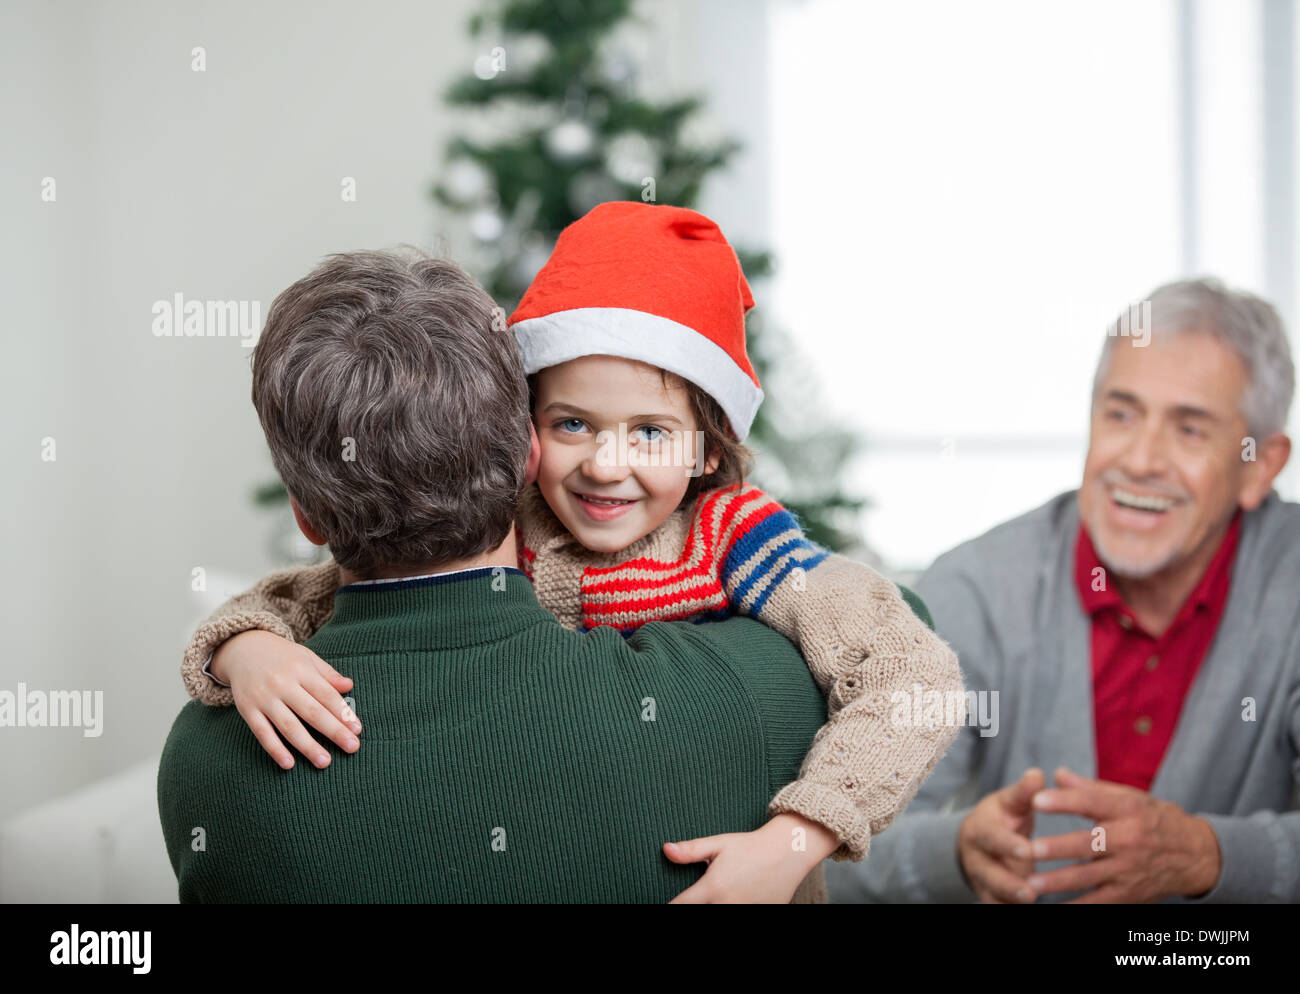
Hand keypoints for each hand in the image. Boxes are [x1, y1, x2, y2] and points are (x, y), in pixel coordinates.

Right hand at [212, 629, 361, 769]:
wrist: (242, 649)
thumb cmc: (282, 657)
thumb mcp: (306, 657)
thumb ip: (327, 673)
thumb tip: (349, 686)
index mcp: (301, 669)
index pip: (326, 694)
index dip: (343, 713)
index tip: (357, 730)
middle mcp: (282, 684)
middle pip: (312, 712)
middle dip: (334, 731)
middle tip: (352, 747)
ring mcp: (264, 698)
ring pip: (288, 726)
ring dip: (308, 746)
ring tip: (324, 762)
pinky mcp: (247, 710)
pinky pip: (262, 733)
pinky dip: (275, 749)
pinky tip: (289, 764)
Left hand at [663, 813, 837, 902]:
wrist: (789, 852)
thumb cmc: (751, 846)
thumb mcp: (719, 844)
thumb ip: (690, 850)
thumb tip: (666, 849)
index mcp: (712, 888)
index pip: (679, 906)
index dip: (671, 905)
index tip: (669, 902)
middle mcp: (727, 905)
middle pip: (698, 914)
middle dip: (694, 906)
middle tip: (698, 897)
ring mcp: (744, 913)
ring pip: (718, 916)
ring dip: (713, 907)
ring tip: (718, 896)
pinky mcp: (759, 915)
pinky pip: (740, 917)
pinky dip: (732, 908)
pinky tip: (732, 899)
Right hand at [957, 767, 1044, 902]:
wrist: (979, 841)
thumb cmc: (1002, 818)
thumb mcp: (1010, 802)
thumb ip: (1024, 792)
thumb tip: (1037, 774)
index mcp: (979, 829)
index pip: (991, 837)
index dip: (1007, 844)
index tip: (1027, 849)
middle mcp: (975, 857)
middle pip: (987, 874)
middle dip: (1007, 884)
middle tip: (1029, 892)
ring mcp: (980, 880)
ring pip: (991, 897)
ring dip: (1009, 902)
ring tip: (1031, 903)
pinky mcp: (987, 898)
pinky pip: (996, 908)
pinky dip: (1009, 911)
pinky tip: (1031, 912)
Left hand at [1025, 767, 1221, 902]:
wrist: (1196, 855)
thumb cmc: (1153, 819)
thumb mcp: (1128, 797)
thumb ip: (1089, 788)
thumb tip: (1055, 774)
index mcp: (1127, 809)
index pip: (1092, 803)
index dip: (1064, 801)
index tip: (1036, 800)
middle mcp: (1129, 839)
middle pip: (1089, 843)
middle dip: (1058, 847)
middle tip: (1029, 848)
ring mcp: (1129, 869)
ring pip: (1090, 876)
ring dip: (1060, 881)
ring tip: (1032, 883)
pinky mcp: (1129, 894)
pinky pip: (1099, 902)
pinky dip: (1077, 907)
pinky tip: (1054, 908)